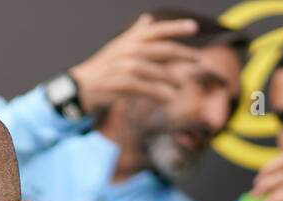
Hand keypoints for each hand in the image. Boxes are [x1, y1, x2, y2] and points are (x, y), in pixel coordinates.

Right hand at [69, 13, 201, 113]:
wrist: (83, 87)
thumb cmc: (104, 67)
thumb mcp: (119, 46)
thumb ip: (135, 34)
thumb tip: (148, 19)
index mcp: (131, 40)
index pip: (157, 31)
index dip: (176, 27)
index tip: (194, 27)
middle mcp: (129, 49)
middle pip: (163, 49)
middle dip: (183, 54)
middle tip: (199, 60)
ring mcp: (126, 66)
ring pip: (158, 71)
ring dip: (173, 79)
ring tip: (183, 85)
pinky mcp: (123, 84)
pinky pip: (148, 89)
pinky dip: (161, 94)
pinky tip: (170, 98)